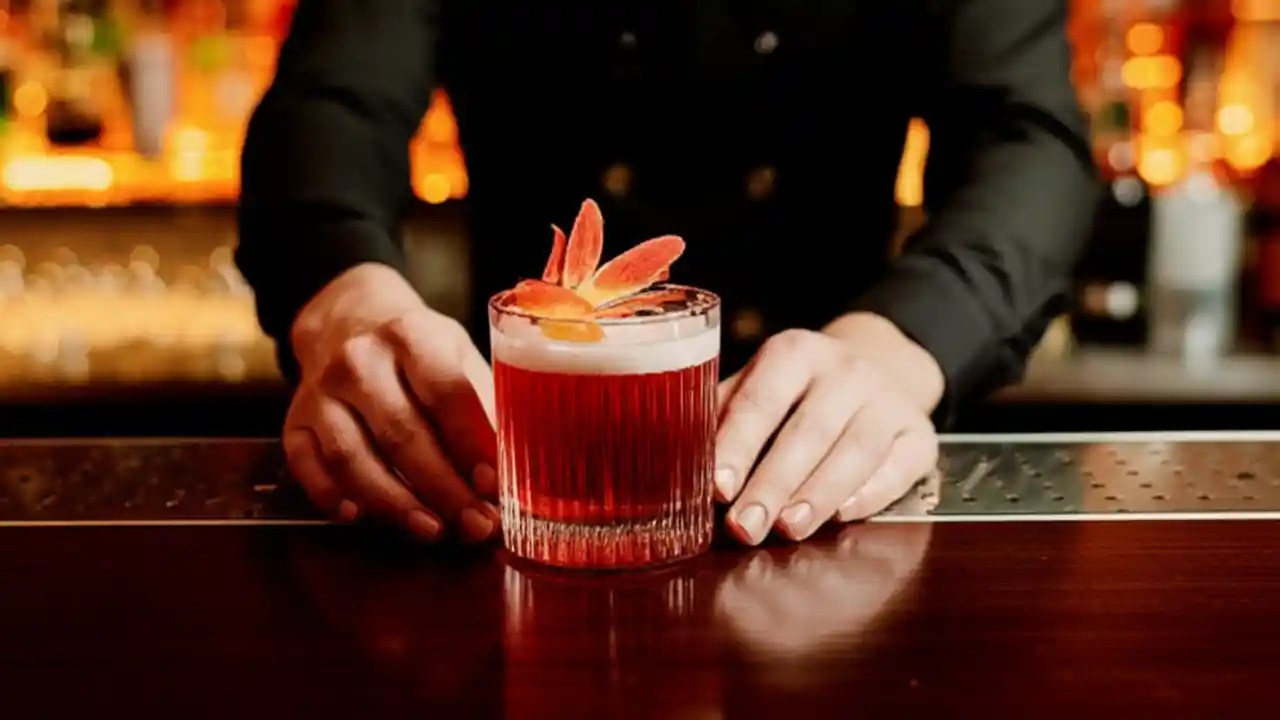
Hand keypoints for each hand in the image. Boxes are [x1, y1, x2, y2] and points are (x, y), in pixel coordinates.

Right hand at [282, 262, 498, 543]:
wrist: (349, 319)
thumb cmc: (420, 351)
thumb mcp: (459, 356)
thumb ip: (484, 406)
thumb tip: (518, 469)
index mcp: (412, 335)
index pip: (445, 393)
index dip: (471, 444)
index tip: (494, 484)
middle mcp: (359, 359)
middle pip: (401, 434)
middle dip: (443, 488)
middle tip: (476, 525)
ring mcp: (320, 390)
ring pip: (351, 456)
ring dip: (393, 503)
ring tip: (432, 530)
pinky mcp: (294, 420)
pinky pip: (306, 466)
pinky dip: (331, 496)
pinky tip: (361, 518)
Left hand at [715, 313, 942, 544]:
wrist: (876, 369)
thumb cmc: (796, 392)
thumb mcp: (756, 387)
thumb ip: (720, 418)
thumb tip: (678, 465)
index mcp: (794, 352)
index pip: (761, 402)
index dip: (737, 447)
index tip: (716, 488)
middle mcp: (846, 369)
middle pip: (808, 432)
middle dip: (773, 484)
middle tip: (745, 526)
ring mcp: (888, 400)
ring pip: (856, 451)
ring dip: (819, 494)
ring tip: (788, 528)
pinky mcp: (919, 433)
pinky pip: (898, 467)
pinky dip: (871, 493)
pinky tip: (842, 515)